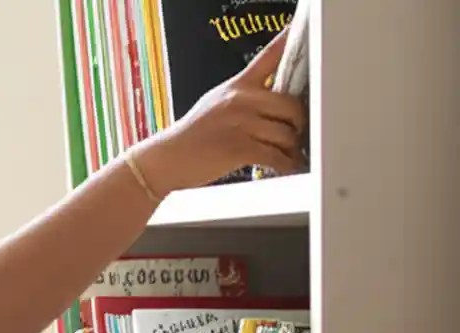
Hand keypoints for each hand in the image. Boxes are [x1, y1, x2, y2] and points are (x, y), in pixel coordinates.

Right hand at [129, 28, 305, 195]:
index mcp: (237, 85)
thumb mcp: (215, 103)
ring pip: (287, 134)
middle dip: (299, 123)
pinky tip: (287, 166)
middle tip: (297, 133)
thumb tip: (273, 101)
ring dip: (292, 149)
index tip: (299, 30)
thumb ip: (244, 97)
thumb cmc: (191, 136)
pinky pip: (276, 156)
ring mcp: (241, 123)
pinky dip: (286, 164)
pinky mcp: (240, 148)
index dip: (287, 40)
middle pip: (292, 105)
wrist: (168, 158)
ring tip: (290, 154)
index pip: (269, 57)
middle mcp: (241, 100)